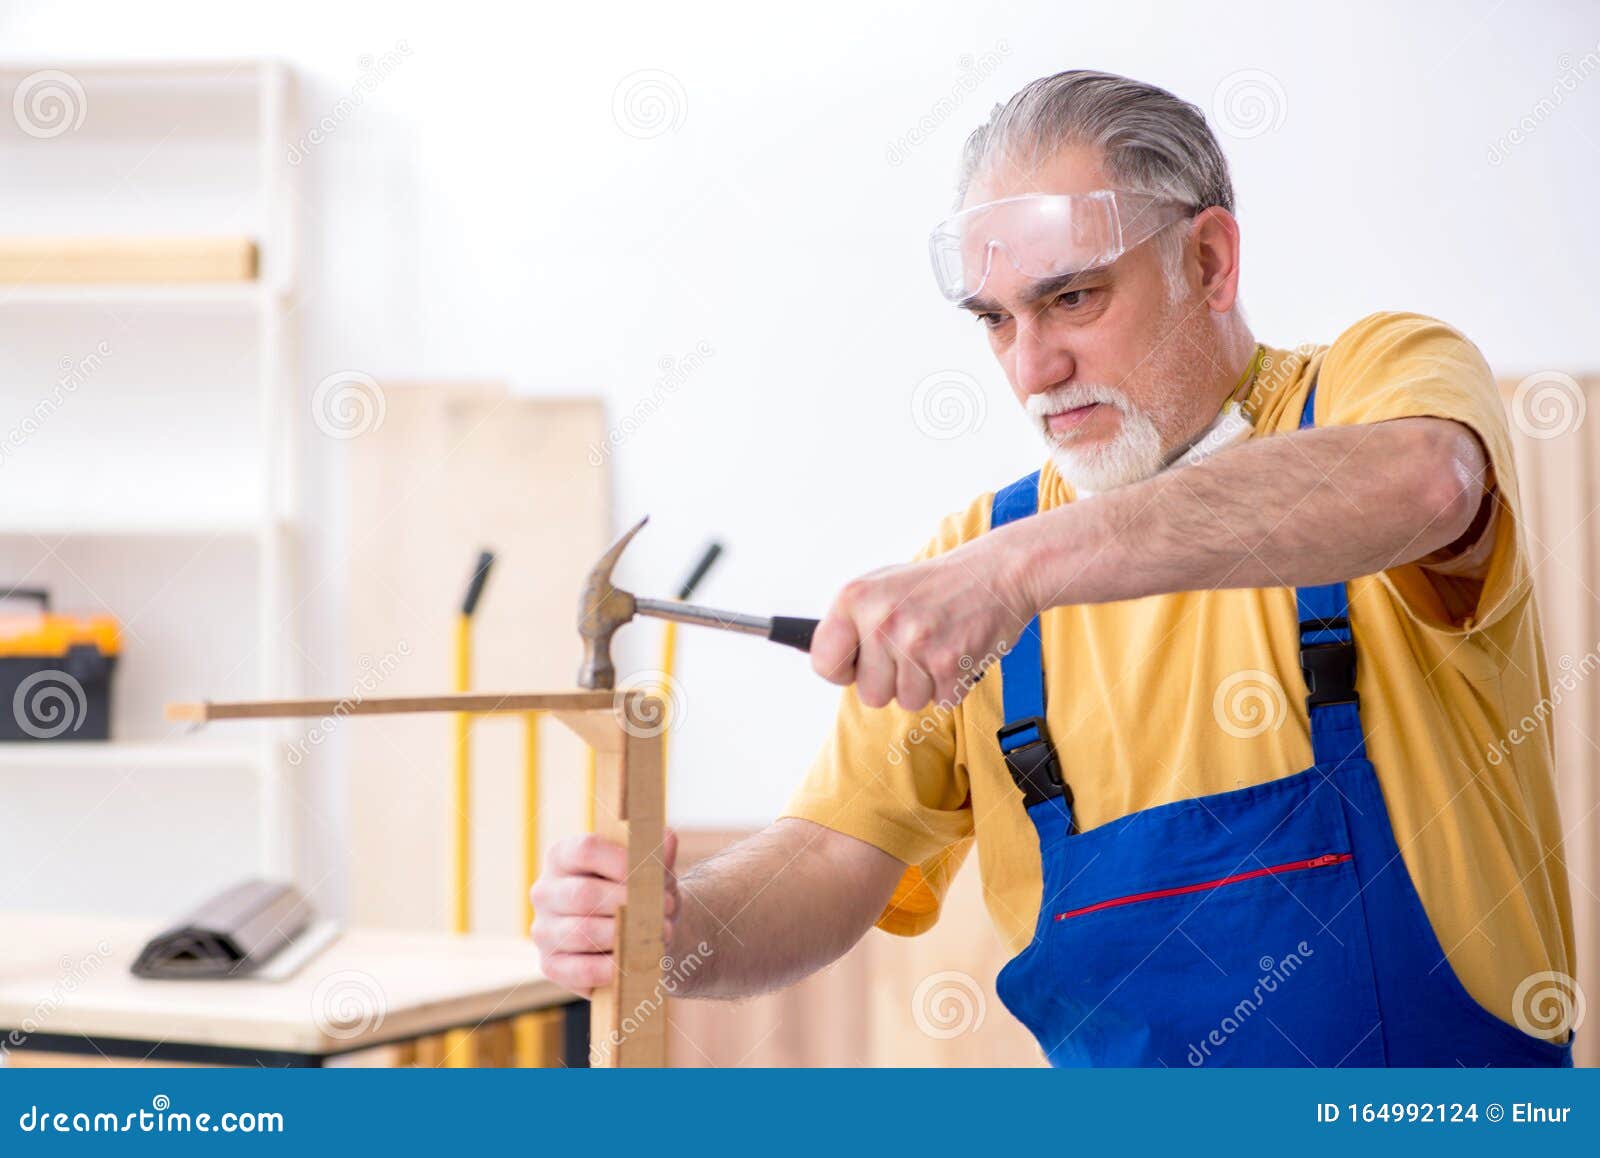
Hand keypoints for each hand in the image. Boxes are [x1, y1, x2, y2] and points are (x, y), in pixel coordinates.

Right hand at [530, 829, 678, 995]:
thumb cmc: (640, 892)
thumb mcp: (652, 871)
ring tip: (658, 935)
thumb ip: (658, 855)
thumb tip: (667, 839)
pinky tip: (632, 962)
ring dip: (626, 935)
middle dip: (627, 903)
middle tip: (663, 908)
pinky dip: (611, 967)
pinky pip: (579, 969)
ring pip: (582, 932)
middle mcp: (545, 891)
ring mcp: (543, 930)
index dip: (620, 861)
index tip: (650, 874)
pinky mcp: (550, 965)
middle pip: (582, 894)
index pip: (585, 850)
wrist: (636, 934)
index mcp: (563, 856)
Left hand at [809, 534, 1039, 710]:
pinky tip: (957, 651)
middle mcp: (880, 620)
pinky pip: (941, 701)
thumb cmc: (937, 584)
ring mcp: (914, 643)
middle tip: (914, 648)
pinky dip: (952, 684)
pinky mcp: (948, 663)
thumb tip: (827, 663)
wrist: (999, 571)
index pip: (824, 663)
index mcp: (854, 598)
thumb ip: (853, 623)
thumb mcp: (883, 586)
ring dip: (925, 683)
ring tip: (938, 646)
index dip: (844, 671)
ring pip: (907, 701)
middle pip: (869, 694)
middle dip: (893, 681)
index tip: (859, 664)